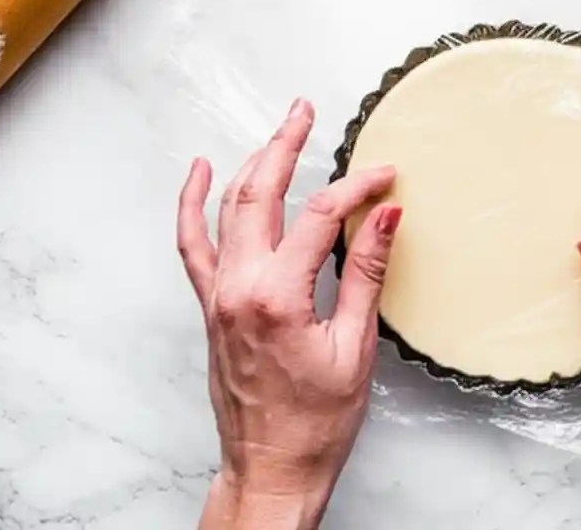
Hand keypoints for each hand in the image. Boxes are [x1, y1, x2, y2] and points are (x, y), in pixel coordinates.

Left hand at [176, 99, 401, 529]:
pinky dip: (194, 205)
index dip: (357, 188)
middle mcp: (238, 289)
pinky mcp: (211, 306)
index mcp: (277, 298)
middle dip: (285, 146)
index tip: (386, 176)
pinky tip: (201, 174)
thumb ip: (365, 273)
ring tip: (274, 132)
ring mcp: (218, 296)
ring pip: (225, 210)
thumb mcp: (354, 347)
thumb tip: (384, 216)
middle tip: (305, 111)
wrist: (271, 469)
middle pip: (259, 195)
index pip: (319, 217)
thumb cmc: (315, 424)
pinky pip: (194, 243)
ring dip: (249, 164)